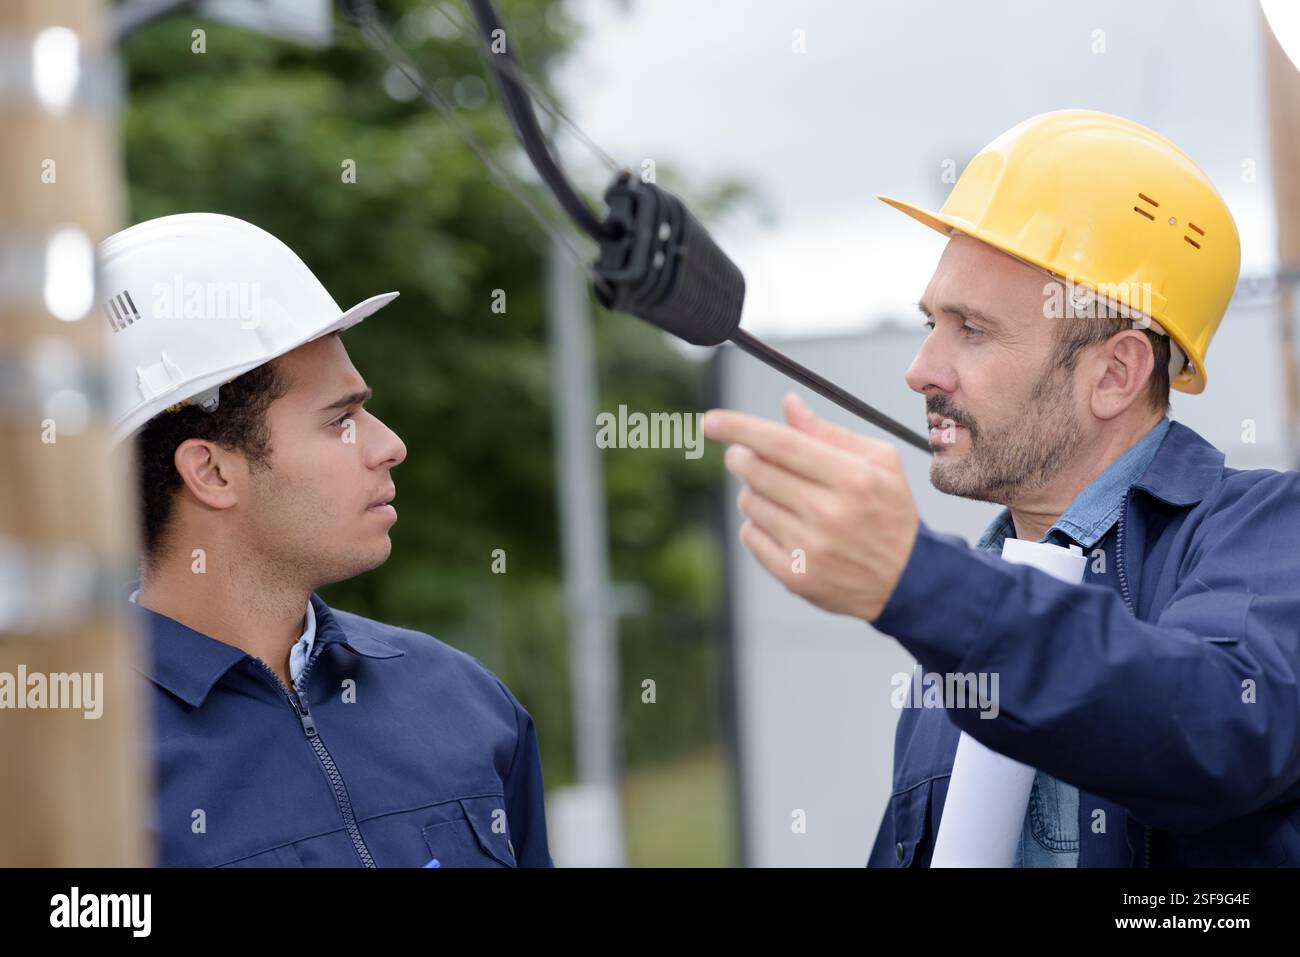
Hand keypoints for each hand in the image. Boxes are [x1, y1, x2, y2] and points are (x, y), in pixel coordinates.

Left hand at [702, 393, 919, 622]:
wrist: (906, 579)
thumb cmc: (889, 510)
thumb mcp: (879, 461)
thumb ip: (829, 432)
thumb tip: (788, 405)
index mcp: (852, 477)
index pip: (781, 443)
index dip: (740, 428)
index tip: (711, 420)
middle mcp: (828, 513)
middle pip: (756, 471)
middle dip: (741, 456)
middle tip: (745, 454)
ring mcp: (809, 548)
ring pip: (749, 502)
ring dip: (755, 492)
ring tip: (784, 497)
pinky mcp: (794, 575)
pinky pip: (749, 535)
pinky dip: (757, 524)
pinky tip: (785, 526)